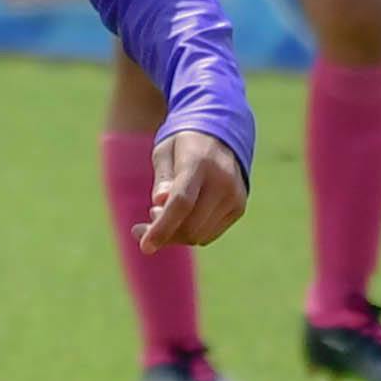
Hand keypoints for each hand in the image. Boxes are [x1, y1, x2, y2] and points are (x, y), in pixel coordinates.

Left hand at [137, 130, 247, 250]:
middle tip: (141, 227)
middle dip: (163, 234)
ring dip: (175, 235)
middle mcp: (222, 181)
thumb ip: (162, 179)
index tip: (145, 246)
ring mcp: (234, 195)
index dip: (162, 228)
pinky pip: (208, 234)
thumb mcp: (164, 152)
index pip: (182, 203)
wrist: (221, 134)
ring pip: (199, 235)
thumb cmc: (184, 144)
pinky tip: (181, 218)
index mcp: (199, 162)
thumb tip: (159, 205)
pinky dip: (190, 233)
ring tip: (161, 216)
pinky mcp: (239, 207)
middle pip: (190, 226)